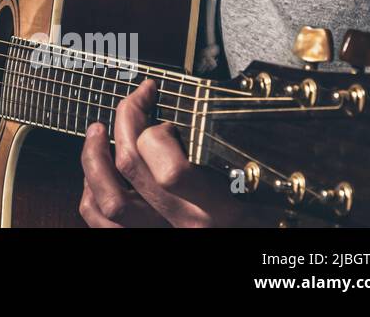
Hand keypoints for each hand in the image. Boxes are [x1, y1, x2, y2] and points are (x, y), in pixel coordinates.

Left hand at [79, 79, 268, 226]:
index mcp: (220, 209)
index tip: (168, 111)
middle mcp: (186, 225)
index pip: (169, 168)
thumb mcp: (268, 189)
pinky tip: (98, 173)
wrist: (270, 267)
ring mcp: (162, 236)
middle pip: (129, 167)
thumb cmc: (278, 220)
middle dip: (124, 120)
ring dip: (93, 158)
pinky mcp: (146, 241)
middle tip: (133, 101)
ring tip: (97, 132)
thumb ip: (232, 156)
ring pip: (105, 200)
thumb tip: (200, 116)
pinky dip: (91, 193)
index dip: (157, 129)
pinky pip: (102, 222)